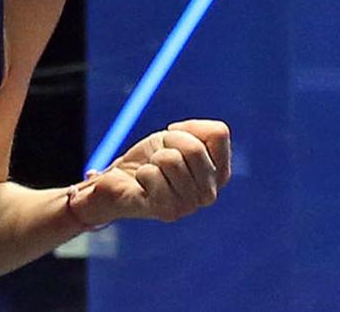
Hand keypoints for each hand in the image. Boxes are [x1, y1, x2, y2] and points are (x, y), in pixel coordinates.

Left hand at [71, 119, 230, 225]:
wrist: (120, 181)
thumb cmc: (152, 157)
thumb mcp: (178, 135)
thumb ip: (201, 132)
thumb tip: (193, 140)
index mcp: (219, 173)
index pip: (218, 133)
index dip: (189, 127)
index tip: (174, 138)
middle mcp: (210, 194)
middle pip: (194, 149)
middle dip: (169, 142)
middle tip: (160, 155)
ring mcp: (190, 206)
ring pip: (172, 160)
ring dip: (155, 159)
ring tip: (153, 170)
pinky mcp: (168, 212)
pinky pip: (153, 175)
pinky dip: (143, 172)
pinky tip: (143, 185)